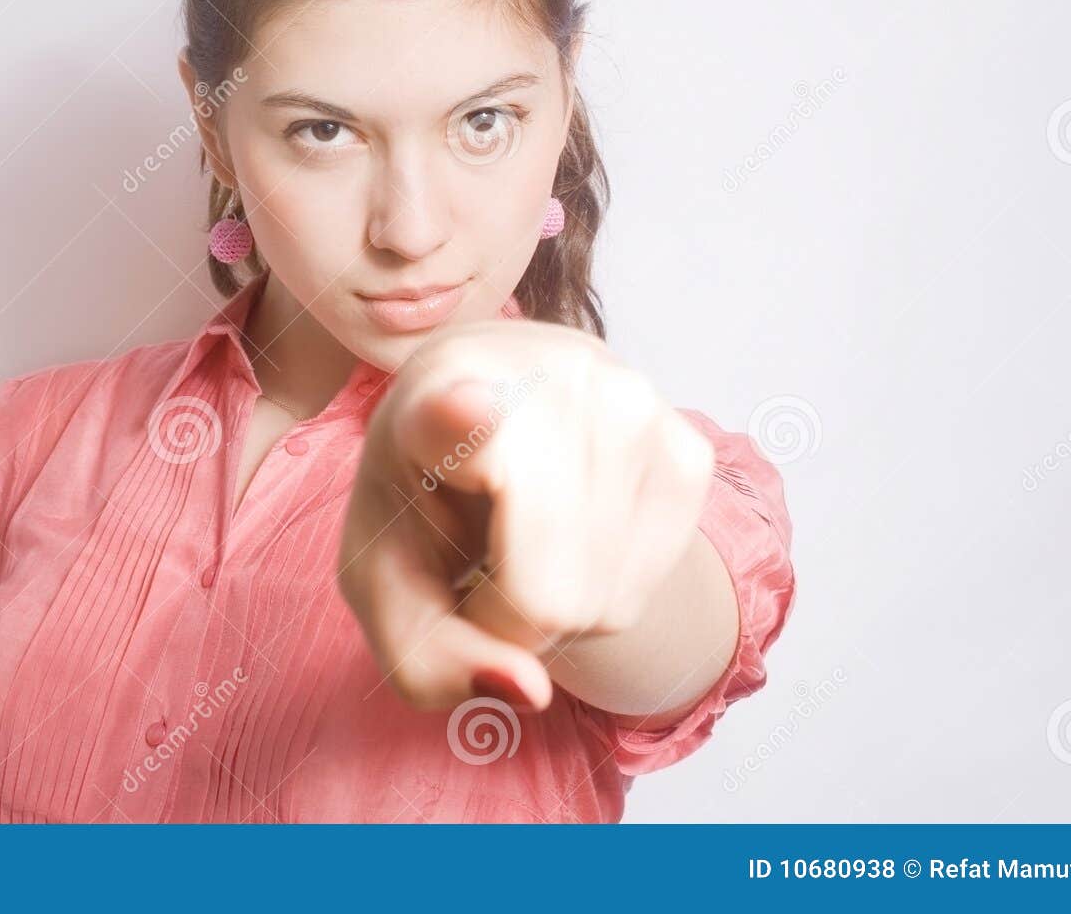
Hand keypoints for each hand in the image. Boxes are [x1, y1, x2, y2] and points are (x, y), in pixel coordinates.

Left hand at [336, 317, 714, 711]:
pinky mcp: (687, 445)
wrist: (487, 421)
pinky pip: (645, 590)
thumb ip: (425, 659)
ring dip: (557, 606)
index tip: (465, 408)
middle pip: (544, 590)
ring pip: (600, 601)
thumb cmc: (425, 503)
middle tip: (480, 561)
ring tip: (524, 536)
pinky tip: (576, 532)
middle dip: (506, 619)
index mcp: (434, 393)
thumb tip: (529, 690)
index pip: (454, 411)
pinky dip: (605, 593)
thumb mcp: (384, 586)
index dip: (462, 421)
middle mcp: (542, 380)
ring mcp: (629, 405)